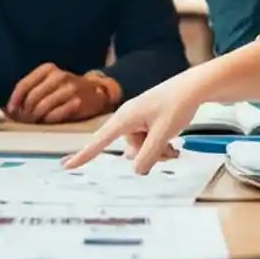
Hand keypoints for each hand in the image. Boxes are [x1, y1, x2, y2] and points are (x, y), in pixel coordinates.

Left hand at [6, 64, 111, 123]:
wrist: (95, 91)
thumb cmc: (65, 89)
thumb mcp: (49, 82)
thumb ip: (31, 91)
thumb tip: (9, 109)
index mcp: (48, 69)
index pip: (24, 85)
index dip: (15, 100)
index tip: (12, 111)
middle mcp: (58, 76)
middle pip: (32, 98)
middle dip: (25, 112)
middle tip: (24, 120)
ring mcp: (69, 88)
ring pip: (43, 107)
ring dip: (36, 117)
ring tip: (35, 122)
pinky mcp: (78, 102)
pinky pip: (55, 114)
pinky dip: (48, 120)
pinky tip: (47, 121)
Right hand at [62, 72, 203, 174]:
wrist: (193, 87)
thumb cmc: (176, 105)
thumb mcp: (163, 134)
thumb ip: (148, 154)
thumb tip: (136, 170)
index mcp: (125, 119)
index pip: (99, 141)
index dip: (83, 155)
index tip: (67, 165)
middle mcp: (126, 119)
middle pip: (129, 149)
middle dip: (148, 155)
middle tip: (171, 151)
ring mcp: (136, 120)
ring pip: (140, 147)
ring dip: (156, 151)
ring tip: (174, 145)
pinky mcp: (145, 120)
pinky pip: (146, 140)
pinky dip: (158, 144)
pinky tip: (171, 142)